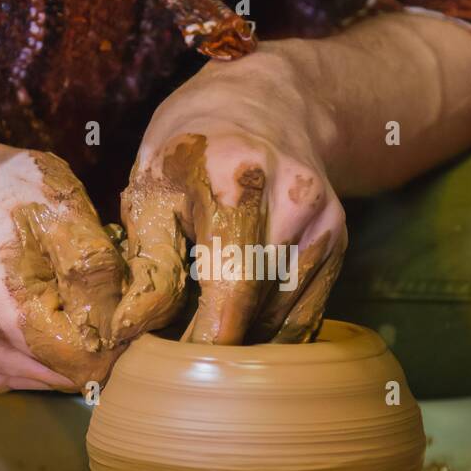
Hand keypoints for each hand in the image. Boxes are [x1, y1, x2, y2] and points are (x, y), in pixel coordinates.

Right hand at [0, 119, 126, 391]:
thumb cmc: (6, 194)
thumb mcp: (61, 209)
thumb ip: (97, 264)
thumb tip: (126, 318)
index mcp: (1, 314)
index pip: (85, 360)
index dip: (115, 332)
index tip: (120, 299)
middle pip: (71, 373)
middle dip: (96, 339)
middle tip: (97, 291)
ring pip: (56, 376)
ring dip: (74, 343)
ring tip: (68, 294)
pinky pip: (35, 374)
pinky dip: (52, 349)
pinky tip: (49, 311)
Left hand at [113, 46, 347, 344]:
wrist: (267, 103)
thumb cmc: (191, 148)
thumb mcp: (150, 182)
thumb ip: (146, 255)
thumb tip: (133, 331)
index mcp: (229, 174)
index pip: (225, 285)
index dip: (197, 339)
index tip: (168, 365)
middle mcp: (288, 194)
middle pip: (254, 306)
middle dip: (213, 347)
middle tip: (180, 367)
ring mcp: (320, 218)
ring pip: (279, 316)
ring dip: (240, 341)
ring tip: (203, 340)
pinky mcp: (337, 238)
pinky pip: (305, 312)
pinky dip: (270, 331)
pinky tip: (241, 328)